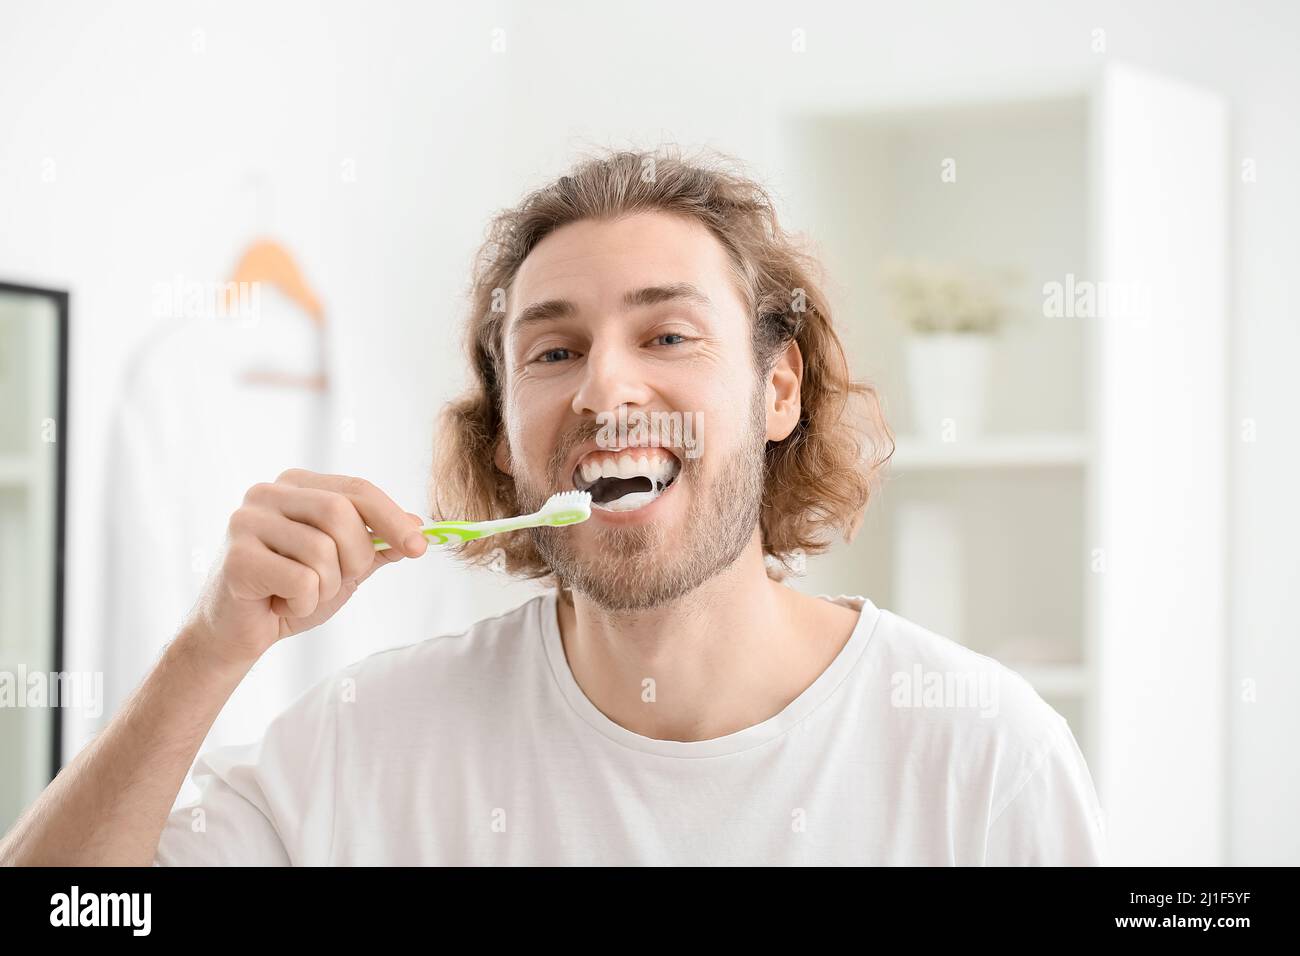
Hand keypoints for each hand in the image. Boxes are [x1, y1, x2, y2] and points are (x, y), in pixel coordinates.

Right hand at [184, 469, 427, 666]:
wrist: (237, 633)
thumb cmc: (289, 592)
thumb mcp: (344, 566)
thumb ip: (377, 544)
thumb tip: (419, 524)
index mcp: (296, 485)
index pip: (357, 488)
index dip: (393, 517)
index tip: (420, 547)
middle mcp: (267, 493)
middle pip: (341, 513)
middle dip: (357, 556)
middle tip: (343, 581)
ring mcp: (246, 522)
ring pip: (322, 550)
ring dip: (327, 586)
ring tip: (303, 594)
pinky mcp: (236, 558)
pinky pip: (300, 580)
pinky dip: (304, 603)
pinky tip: (282, 604)